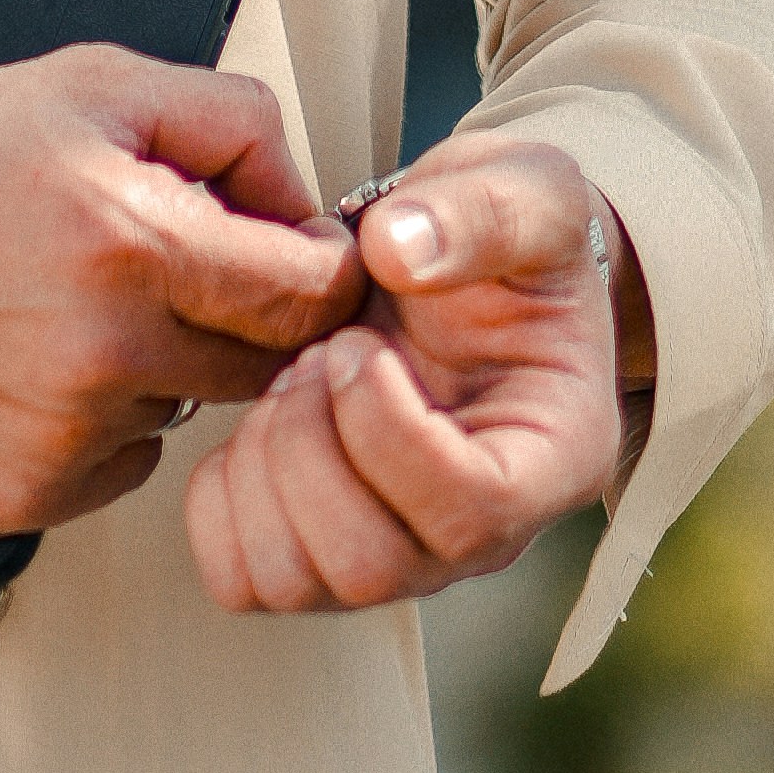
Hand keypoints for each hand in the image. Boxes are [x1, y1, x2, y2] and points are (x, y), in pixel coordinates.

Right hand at [0, 51, 358, 539]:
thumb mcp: (93, 85)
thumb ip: (229, 124)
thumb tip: (304, 206)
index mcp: (136, 244)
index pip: (310, 297)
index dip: (314, 273)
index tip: (287, 260)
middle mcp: (105, 355)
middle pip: (258, 368)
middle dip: (233, 319)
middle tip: (162, 272)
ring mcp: (58, 439)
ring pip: (178, 417)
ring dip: (152, 371)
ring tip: (62, 310)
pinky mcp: (16, 498)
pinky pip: (111, 469)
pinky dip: (91, 425)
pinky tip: (26, 364)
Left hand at [184, 139, 645, 619]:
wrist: (447, 260)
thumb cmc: (500, 235)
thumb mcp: (524, 191)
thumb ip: (478, 212)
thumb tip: (399, 250)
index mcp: (553, 457)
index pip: (474, 512)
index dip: (390, 432)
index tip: (356, 342)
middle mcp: (481, 534)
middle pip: (373, 566)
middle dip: (312, 445)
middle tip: (318, 351)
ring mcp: (399, 555)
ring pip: (296, 581)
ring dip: (264, 465)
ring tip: (290, 378)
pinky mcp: (320, 553)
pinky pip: (241, 576)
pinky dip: (220, 498)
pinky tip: (259, 417)